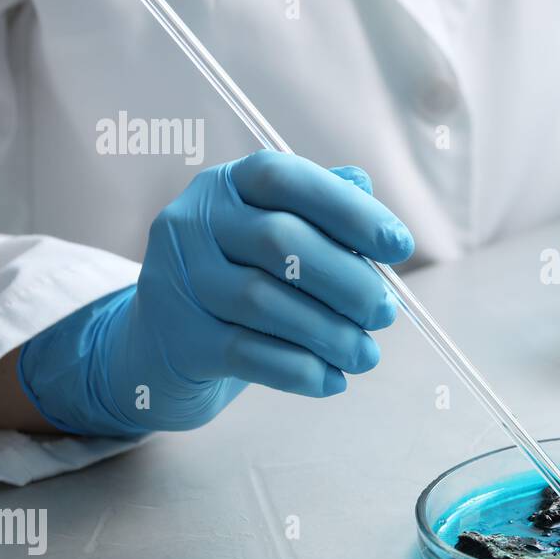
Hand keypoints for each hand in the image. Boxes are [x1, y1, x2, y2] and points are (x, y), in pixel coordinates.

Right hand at [18, 150, 412, 436]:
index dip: (349, 210)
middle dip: (348, 281)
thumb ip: (318, 212)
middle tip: (384, 313)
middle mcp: (191, 223)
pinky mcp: (179, 339)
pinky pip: (248, 354)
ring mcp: (179, 281)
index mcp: (225, 185)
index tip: (400, 247)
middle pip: (280, 242)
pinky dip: (300, 370)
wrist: (159, 345)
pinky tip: (332, 380)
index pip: (285, 178)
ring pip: (264, 302)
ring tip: (366, 354)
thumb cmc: (239, 280)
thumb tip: (364, 187)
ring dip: (330, 333)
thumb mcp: (271, 237)